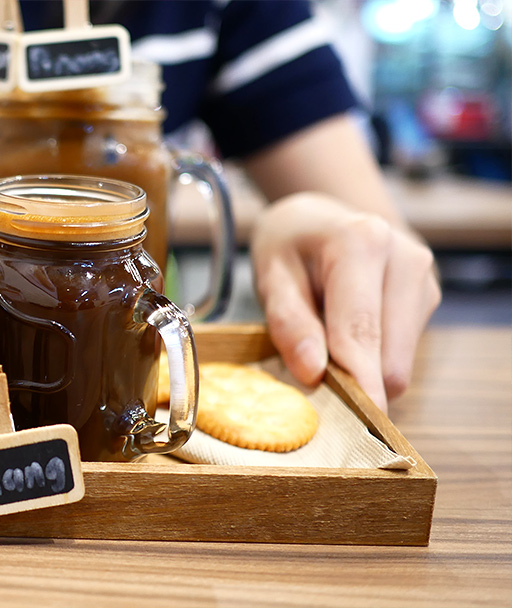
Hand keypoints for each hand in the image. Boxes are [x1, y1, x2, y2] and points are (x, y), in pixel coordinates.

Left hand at [249, 192, 440, 410]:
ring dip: (362, 369)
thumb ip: (289, 322)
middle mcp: (405, 259)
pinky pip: (401, 354)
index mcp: (361, 243)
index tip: (357, 420)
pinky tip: (348, 332)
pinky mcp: (429, 298)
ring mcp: (424, 279)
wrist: (319, 217)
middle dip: (354, 382)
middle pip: (389, 355)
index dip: (358, 381)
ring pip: (399, 362)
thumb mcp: (271, 276)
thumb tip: (313, 372)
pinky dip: (372, 359)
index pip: (361, 329)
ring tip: (327, 338)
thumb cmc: (290, 246)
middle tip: (311, 381)